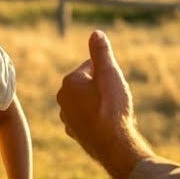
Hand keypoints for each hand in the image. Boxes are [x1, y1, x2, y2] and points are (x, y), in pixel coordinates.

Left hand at [56, 31, 151, 178]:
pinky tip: (107, 125)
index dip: (108, 74)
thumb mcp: (109, 74)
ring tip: (113, 113)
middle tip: (116, 99)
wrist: (113, 145)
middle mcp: (63, 99)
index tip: (115, 85)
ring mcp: (67, 118)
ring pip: (88, 102)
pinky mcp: (75, 133)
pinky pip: (88, 119)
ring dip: (100, 104)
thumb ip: (101, 52)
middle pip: (88, 85)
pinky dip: (96, 119)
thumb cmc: (112, 107)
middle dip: (103, 89)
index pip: (91, 67)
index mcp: (69, 82)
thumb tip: (95, 33)